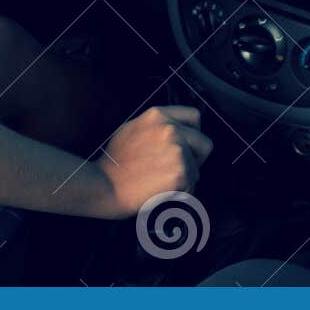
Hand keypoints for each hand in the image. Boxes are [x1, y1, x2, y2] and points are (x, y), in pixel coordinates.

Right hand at [87, 105, 212, 218]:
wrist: (105, 184)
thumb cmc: (113, 162)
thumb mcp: (132, 128)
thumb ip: (156, 126)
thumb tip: (175, 132)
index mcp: (158, 116)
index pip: (195, 117)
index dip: (193, 134)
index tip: (187, 146)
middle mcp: (171, 129)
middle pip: (204, 144)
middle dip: (195, 159)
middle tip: (177, 170)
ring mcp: (177, 150)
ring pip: (197, 169)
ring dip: (185, 179)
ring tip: (162, 184)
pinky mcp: (180, 172)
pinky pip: (191, 186)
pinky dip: (180, 193)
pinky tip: (162, 192)